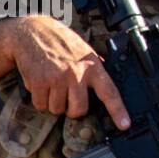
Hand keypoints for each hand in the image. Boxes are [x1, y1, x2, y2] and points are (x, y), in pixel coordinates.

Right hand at [0, 17, 129, 128]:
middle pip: (79, 110)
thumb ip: (95, 69)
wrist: (33, 32)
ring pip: (58, 110)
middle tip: (69, 97)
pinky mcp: (39, 83)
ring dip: (54, 103)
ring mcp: (57, 79)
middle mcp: (77, 74)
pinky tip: (42, 84)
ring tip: (53, 85)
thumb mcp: (85, 52)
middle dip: (73, 109)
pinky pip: (41, 105)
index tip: (125, 124)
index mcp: (93, 66)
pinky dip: (40, 99)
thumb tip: (106, 86)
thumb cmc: (62, 42)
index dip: (118, 110)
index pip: (109, 92)